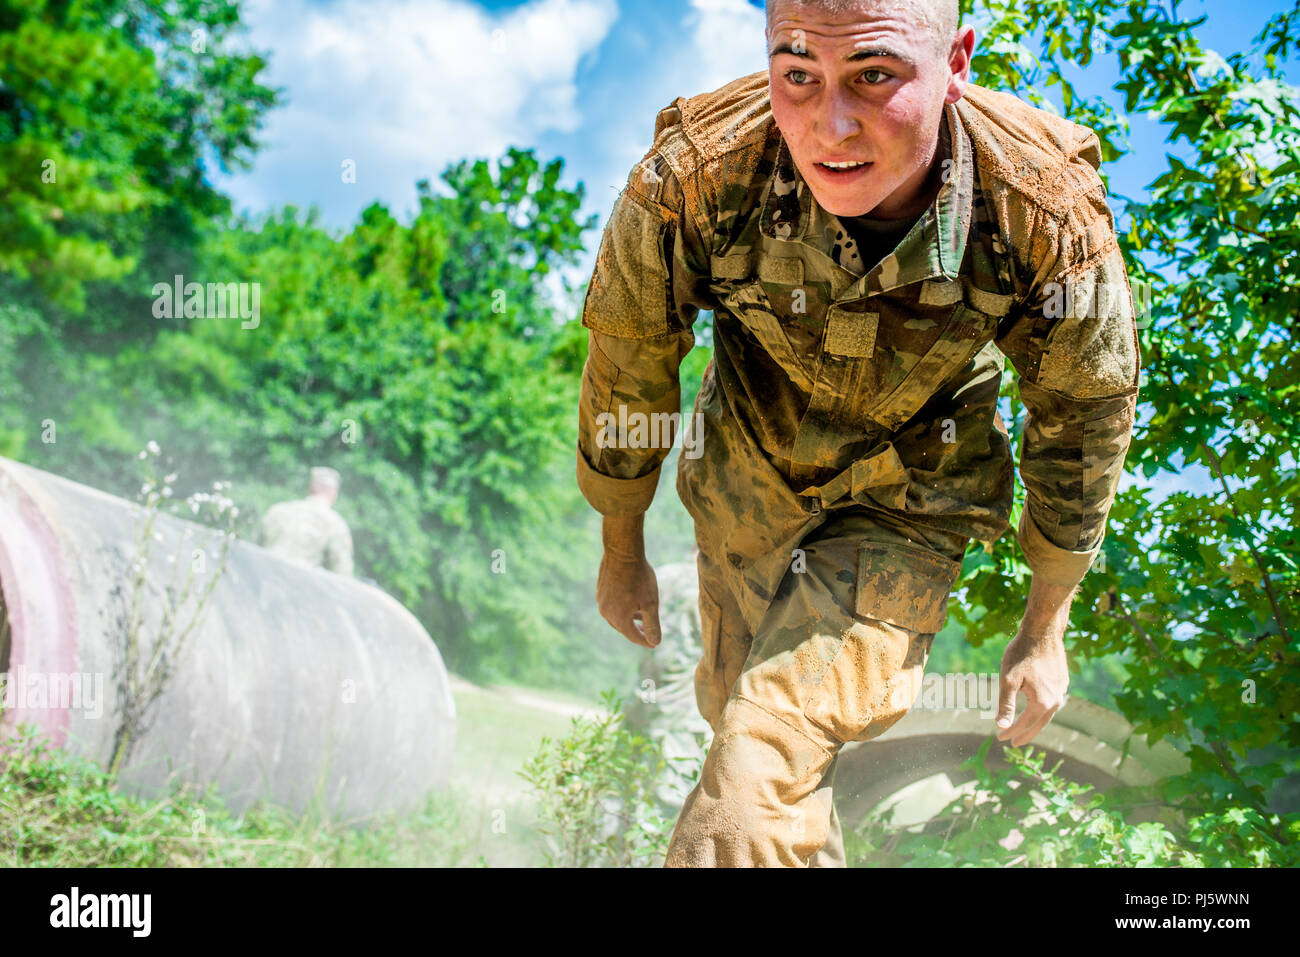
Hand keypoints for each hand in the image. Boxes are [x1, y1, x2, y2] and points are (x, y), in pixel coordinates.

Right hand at [595, 514, 660, 647]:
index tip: (654, 644)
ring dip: (629, 619)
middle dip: (637, 631)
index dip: (645, 641)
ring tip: (641, 617)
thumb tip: (655, 643)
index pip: (633, 636)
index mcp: (619, 619)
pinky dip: (622, 607)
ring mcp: (601, 601)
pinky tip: (631, 600)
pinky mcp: (600, 590)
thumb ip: (652, 625)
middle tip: (648, 633)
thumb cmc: (639, 577)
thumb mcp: (651, 603)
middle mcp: (606, 613)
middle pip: (623, 628)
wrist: (622, 553)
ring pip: (616, 616)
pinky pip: (612, 605)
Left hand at [995, 629, 1068, 745]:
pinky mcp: (1063, 682)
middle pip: (1039, 724)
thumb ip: (1006, 705)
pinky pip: (1053, 702)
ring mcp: (1061, 691)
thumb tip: (1001, 726)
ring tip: (1025, 730)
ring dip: (1036, 724)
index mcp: (1042, 703)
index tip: (999, 738)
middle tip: (1014, 743)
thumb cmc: (1021, 654)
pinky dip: (1043, 711)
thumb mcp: (1008, 680)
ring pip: (1048, 714)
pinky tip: (1038, 709)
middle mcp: (1056, 700)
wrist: (1043, 632)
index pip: (1023, 724)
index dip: (1010, 732)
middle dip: (1025, 734)